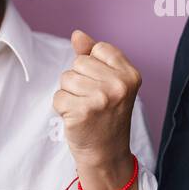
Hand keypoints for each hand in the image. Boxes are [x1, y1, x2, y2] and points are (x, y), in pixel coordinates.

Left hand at [53, 30, 141, 174]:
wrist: (107, 154)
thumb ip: (94, 56)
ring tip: (85, 110)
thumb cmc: (107, 116)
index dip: (94, 67)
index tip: (103, 87)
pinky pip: (58, 97)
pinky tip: (77, 119)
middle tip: (93, 102)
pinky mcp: (82, 112)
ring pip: (66, 79)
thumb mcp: (109, 83)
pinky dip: (62, 109)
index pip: (99, 49)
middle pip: (78, 63)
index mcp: (130, 74)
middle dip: (79, 81)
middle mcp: (119, 85)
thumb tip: (77, 34)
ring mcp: (101, 98)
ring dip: (70, 95)